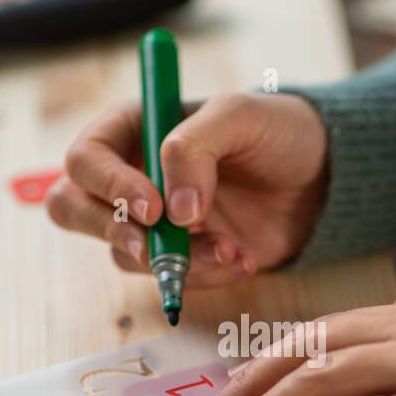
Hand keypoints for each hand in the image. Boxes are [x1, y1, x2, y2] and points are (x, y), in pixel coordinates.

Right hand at [47, 92, 327, 284]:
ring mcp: (151, 222)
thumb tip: (173, 211)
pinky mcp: (179, 258)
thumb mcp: (242, 116)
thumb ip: (196, 148)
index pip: (85, 159)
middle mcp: (129, 176)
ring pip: (124, 254)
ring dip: (175, 260)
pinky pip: (168, 278)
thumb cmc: (279, 131)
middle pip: (73, 209)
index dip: (108, 187)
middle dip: (110, 232)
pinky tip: (243, 259)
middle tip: (154, 248)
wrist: (323, 178)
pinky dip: (203, 277)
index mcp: (132, 128)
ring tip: (231, 249)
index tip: (152, 208)